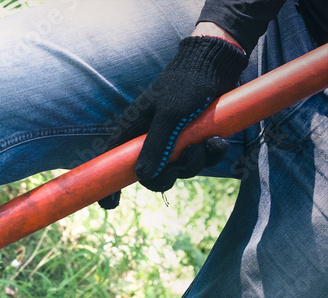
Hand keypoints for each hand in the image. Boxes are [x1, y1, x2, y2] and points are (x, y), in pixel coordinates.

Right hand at [98, 28, 247, 209]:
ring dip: (196, 161)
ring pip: (179, 169)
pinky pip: (200, 159)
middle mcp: (150, 139)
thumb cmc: (187, 83)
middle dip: (172, 173)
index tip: (109, 206)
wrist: (215, 61)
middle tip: (185, 159)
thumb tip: (142, 176)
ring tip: (209, 141)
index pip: (112, 164)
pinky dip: (211, 154)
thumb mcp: (170, 114)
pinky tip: (218, 141)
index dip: (109, 186)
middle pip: (152, 175)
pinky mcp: (193, 138)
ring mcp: (173, 141)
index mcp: (133, 133)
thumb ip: (156, 145)